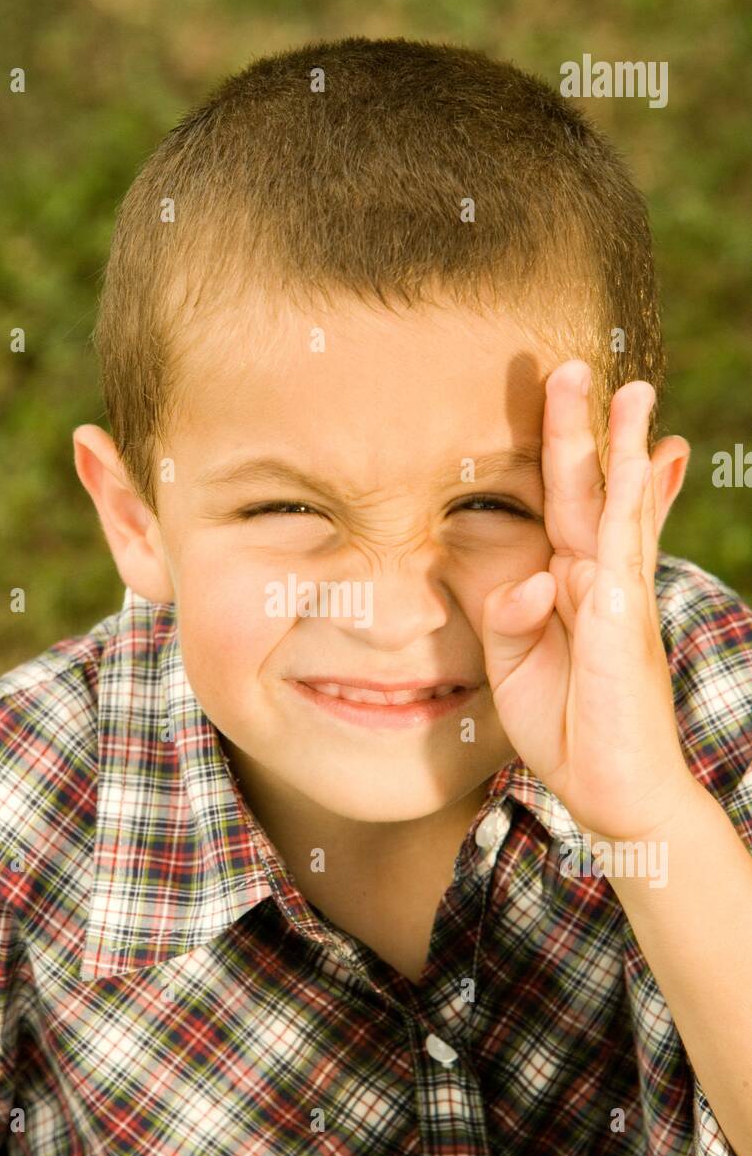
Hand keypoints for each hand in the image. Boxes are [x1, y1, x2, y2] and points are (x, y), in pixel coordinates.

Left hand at [480, 359, 695, 843]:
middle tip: (582, 366)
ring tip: (634, 393)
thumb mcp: (515, 661)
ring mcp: (619, 599)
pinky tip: (643, 464)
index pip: (564, 507)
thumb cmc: (564, 723)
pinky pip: (623, 554)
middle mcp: (600, 580)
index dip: (565, 456)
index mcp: (570, 584)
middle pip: (591, 491)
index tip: (570, 404)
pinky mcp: (623, 624)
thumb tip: (536, 577)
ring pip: (619, 508)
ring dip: (623, 448)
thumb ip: (512, 611)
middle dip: (586, 429)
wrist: (609, 790)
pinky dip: (633, 506)